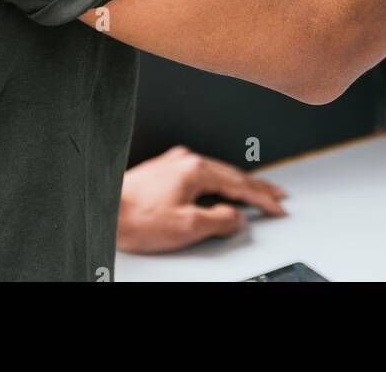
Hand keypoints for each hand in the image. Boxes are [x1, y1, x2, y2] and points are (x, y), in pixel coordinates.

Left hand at [116, 144, 287, 252]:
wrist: (106, 209)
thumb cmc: (138, 218)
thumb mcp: (187, 226)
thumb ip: (219, 221)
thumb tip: (237, 217)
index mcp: (196, 169)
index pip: (240, 184)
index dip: (262, 198)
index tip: (278, 207)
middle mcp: (187, 159)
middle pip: (232, 173)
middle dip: (257, 186)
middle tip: (277, 196)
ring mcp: (175, 162)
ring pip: (217, 171)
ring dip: (238, 183)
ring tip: (256, 192)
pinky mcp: (164, 170)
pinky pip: (202, 173)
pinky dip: (219, 181)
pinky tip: (220, 187)